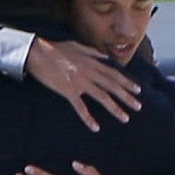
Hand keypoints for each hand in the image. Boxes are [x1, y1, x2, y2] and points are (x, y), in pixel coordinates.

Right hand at [25, 38, 141, 131]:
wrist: (36, 52)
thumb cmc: (55, 49)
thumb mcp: (77, 46)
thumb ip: (92, 52)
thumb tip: (103, 57)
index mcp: (91, 62)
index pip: (114, 73)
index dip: (127, 82)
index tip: (138, 90)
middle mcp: (89, 71)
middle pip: (112, 86)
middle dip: (127, 97)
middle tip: (138, 107)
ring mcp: (79, 81)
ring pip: (102, 96)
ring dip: (115, 108)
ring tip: (125, 118)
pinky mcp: (67, 90)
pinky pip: (80, 107)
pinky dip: (88, 118)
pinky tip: (95, 128)